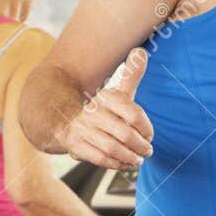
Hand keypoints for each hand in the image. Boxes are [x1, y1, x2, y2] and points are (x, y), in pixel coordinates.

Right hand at [65, 49, 153, 169]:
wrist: (66, 122)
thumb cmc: (102, 109)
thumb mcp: (117, 92)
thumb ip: (131, 74)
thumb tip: (141, 51)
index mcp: (106, 97)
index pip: (134, 113)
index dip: (146, 128)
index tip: (149, 135)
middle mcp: (93, 112)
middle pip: (125, 133)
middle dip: (140, 146)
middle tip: (147, 151)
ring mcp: (82, 129)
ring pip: (113, 147)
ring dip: (129, 157)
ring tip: (138, 160)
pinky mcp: (75, 146)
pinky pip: (100, 158)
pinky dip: (115, 163)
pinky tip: (123, 164)